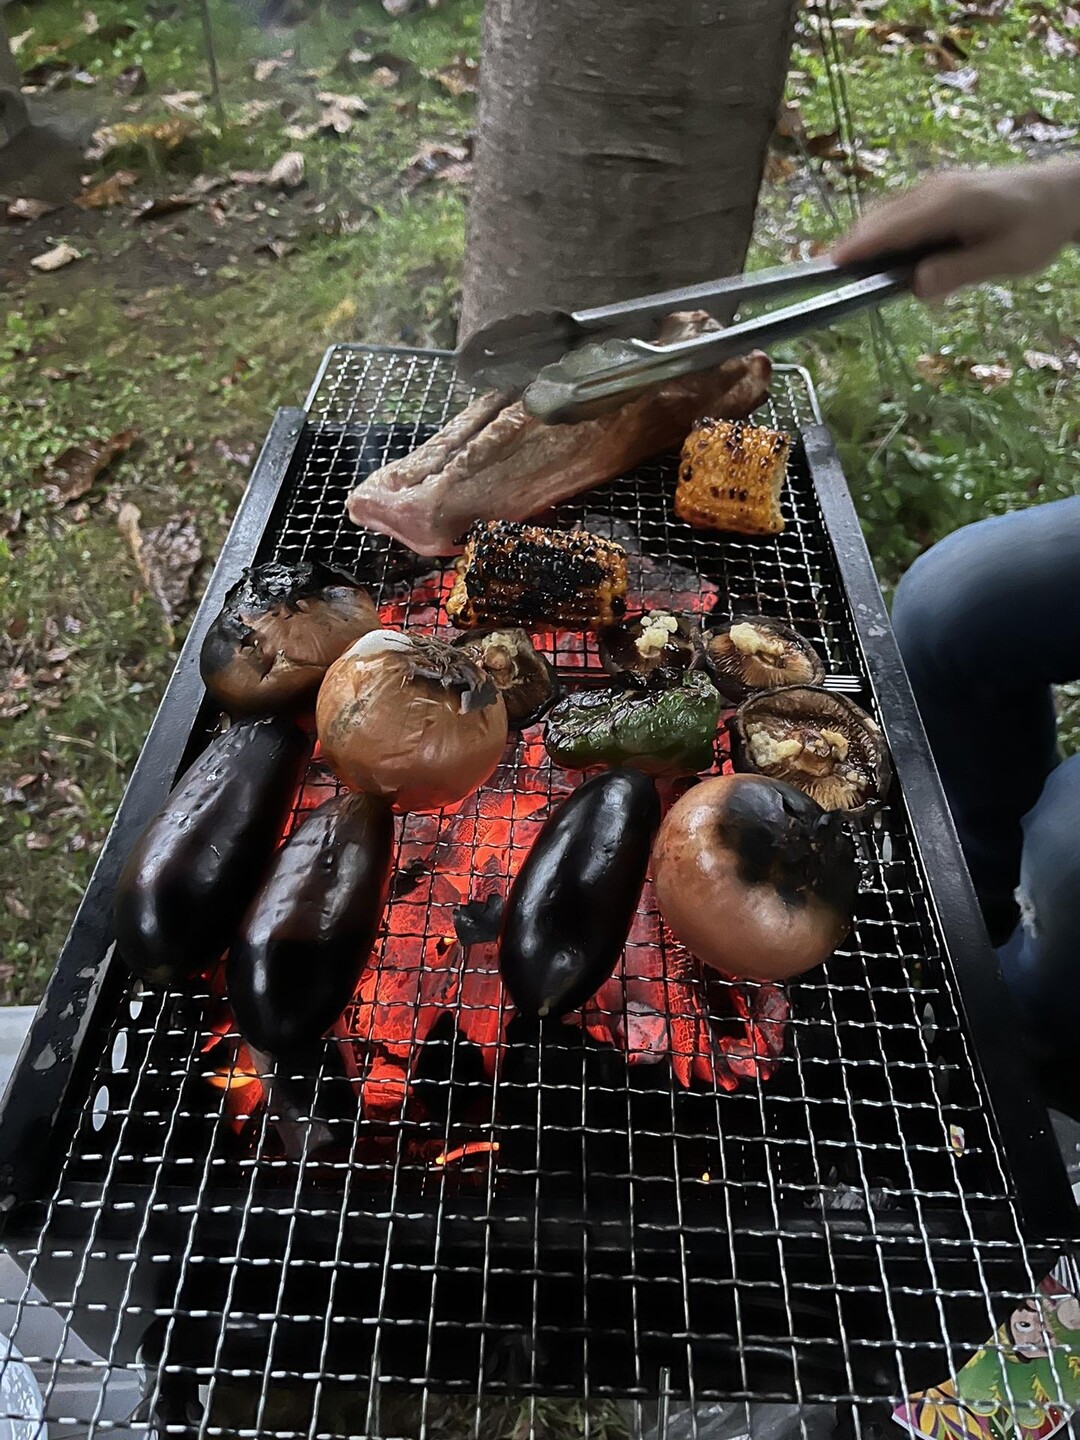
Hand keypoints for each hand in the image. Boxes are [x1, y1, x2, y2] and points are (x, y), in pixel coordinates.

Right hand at [831, 161, 1079, 299]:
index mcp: (950, 204)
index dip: (860, 246)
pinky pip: (898, 214)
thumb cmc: (1034, 229)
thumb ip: (959, 272)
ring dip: (866, 241)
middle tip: (827, 278)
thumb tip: (916, 286)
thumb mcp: (1005, 259)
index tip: (830, 265)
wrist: (1058, 194)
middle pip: (881, 218)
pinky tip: (879, 261)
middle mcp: (935, 190)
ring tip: (846, 273)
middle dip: (853, 245)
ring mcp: (933, 189)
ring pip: (886, 215)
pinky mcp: (934, 194)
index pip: (894, 227)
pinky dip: (882, 236)